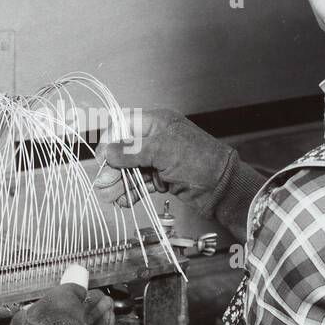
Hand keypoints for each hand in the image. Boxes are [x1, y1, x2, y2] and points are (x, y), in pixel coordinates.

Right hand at [92, 108, 236, 218]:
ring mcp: (159, 160)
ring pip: (131, 170)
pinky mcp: (162, 178)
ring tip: (110, 197)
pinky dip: (131, 192)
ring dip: (119, 183)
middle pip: (124, 151)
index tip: (101, 158)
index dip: (110, 141)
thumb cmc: (200, 160)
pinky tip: (123, 201)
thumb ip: (132, 151)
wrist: (223, 187)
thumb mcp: (163, 150)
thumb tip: (108, 152)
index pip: (124, 126)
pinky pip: (140, 183)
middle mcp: (156, 139)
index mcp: (157, 123)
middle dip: (112, 169)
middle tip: (103, 184)